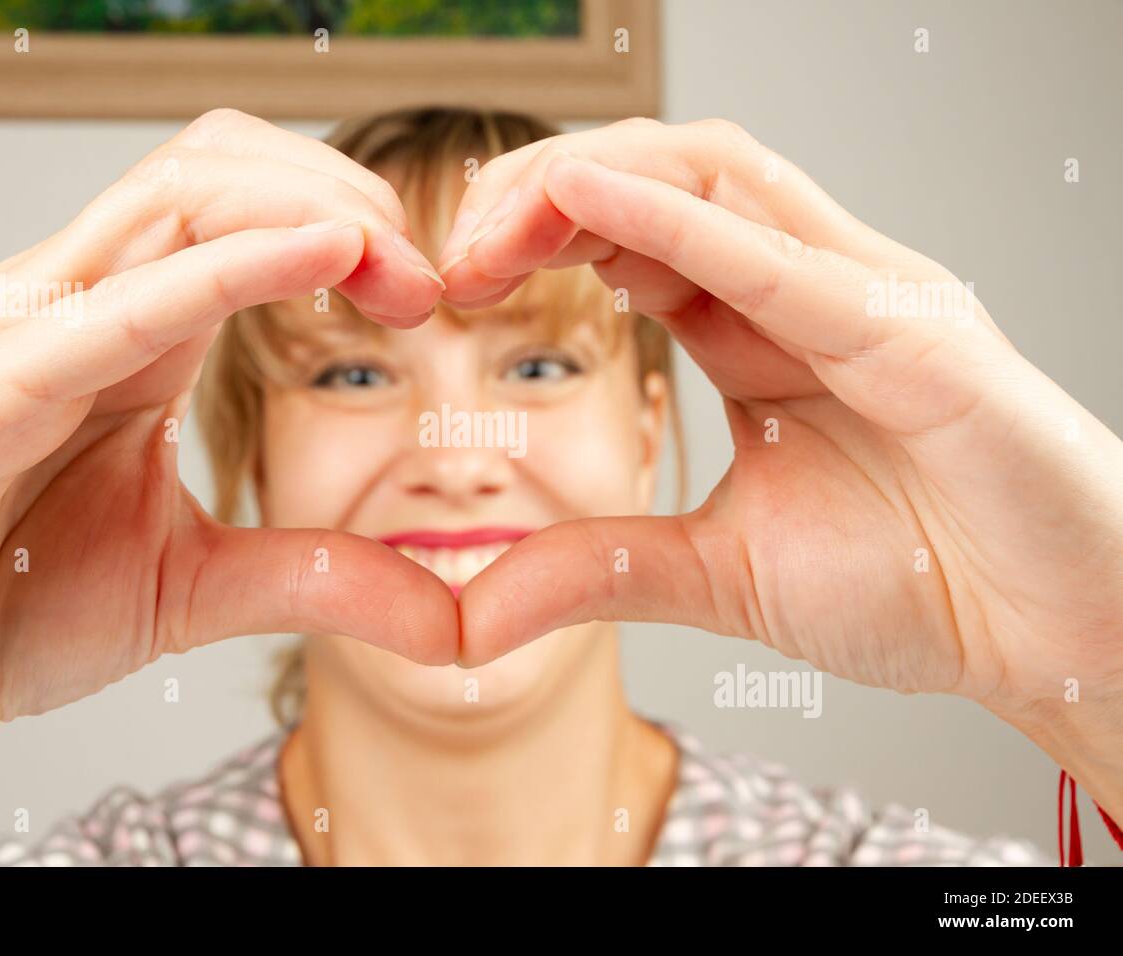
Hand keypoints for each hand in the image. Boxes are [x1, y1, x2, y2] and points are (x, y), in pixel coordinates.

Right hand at [0, 109, 456, 836]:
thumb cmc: (6, 610)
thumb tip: (443, 617)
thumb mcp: (198, 589)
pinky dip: (229, 266)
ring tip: (392, 262)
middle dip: (344, 194)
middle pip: (220, 167)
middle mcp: (80, 304)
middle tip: (428, 275)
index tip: (431, 295)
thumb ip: (316, 580)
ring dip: (306, 207)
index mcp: (132, 332)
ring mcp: (27, 329)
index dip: (353, 224)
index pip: (247, 209)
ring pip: (174, 194)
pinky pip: (117, 301)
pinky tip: (323, 256)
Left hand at [445, 118, 1122, 809]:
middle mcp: (806, 289)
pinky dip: (678, 222)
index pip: (632, 231)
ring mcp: (866, 296)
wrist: (1053, 633)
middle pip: (661, 174)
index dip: (536, 231)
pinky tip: (585, 203)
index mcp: (758, 328)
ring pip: (717, 175)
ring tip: (498, 219)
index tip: (454, 278)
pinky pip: (781, 257)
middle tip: (453, 243)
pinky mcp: (917, 334)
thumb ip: (599, 571)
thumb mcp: (718, 574)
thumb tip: (470, 613)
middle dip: (544, 187)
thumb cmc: (919, 584)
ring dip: (594, 179)